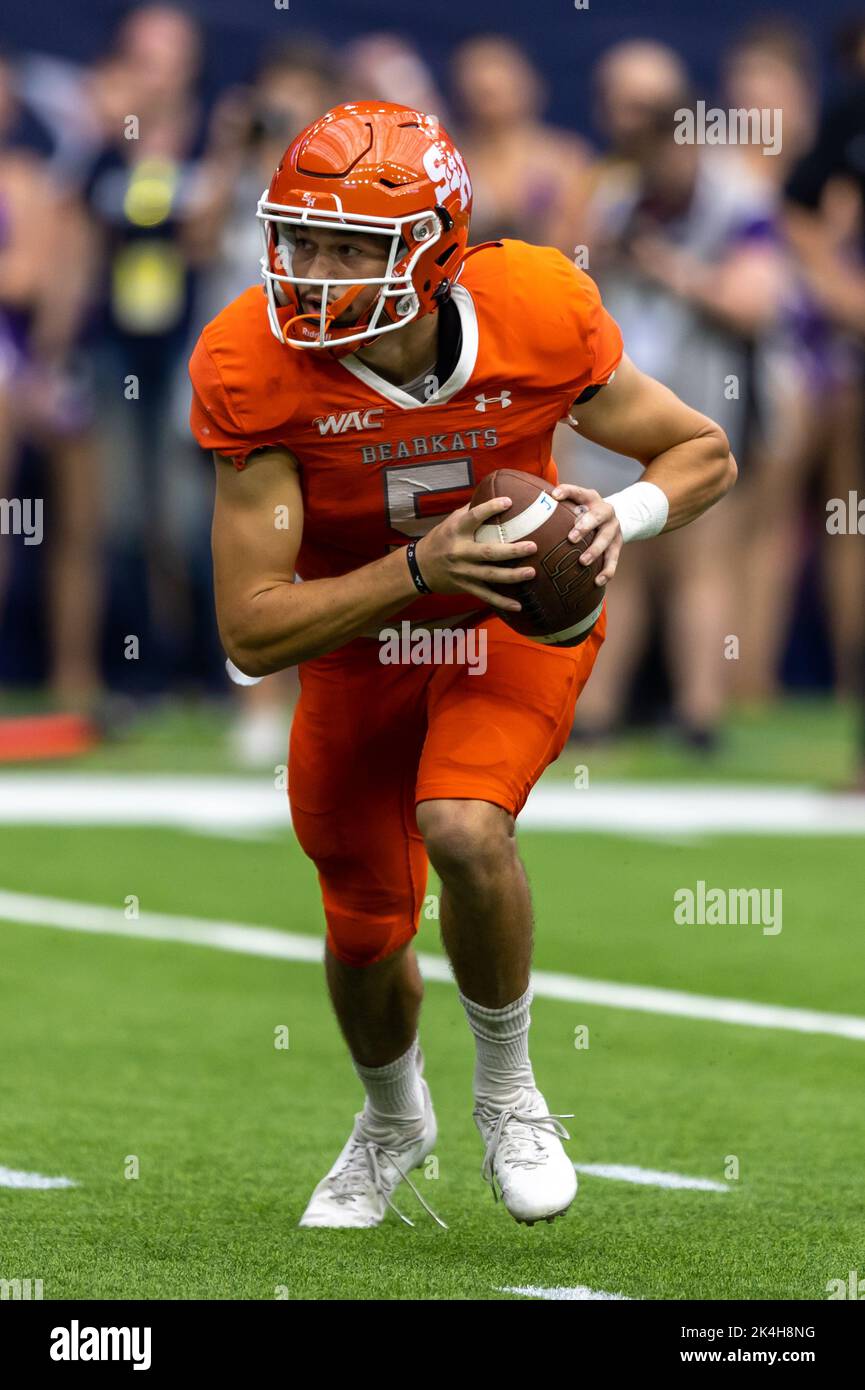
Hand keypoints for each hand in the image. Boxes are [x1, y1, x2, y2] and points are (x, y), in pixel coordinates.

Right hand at [414, 496, 537, 612]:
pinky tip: (519, 606)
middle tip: (533, 546)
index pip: (474, 517)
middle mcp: (460, 552)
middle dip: (512, 551)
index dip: (490, 508)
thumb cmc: (440, 539)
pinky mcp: (466, 587)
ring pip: (491, 576)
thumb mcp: (450, 522)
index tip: (508, 501)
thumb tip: (493, 492)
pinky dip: (502, 603)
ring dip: (513, 575)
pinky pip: (486, 596)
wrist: (419, 568)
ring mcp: (463, 572)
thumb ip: (470, 510)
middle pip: (489, 552)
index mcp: (456, 531)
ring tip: (532, 572)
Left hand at [551, 484, 621, 585]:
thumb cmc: (583, 513)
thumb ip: (556, 506)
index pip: (578, 492)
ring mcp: (613, 530)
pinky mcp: (618, 546)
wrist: (610, 520)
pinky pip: (613, 560)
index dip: (567, 492)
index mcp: (591, 499)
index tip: (554, 496)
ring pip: (606, 540)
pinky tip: (597, 581)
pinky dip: (607, 571)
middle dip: (585, 527)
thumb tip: (527, 508)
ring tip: (582, 562)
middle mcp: (605, 512)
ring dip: (595, 551)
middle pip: (597, 517)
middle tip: (571, 538)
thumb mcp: (574, 504)